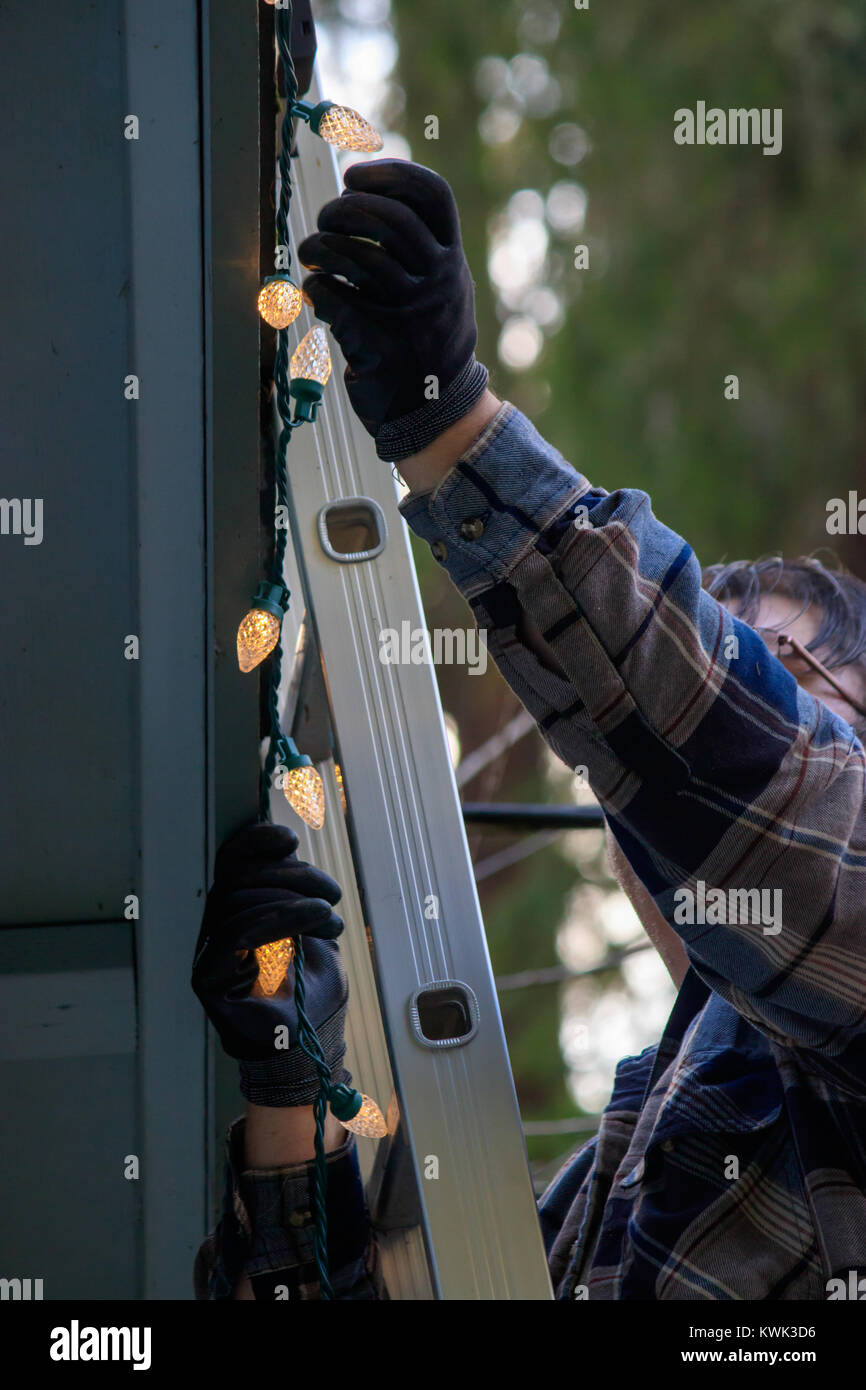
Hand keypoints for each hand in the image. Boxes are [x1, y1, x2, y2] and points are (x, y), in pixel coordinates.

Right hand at [191, 822, 349, 1106]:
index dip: (253, 842)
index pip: (228, 864)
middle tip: (331, 892)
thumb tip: (283, 846)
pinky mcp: (208, 980)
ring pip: (236, 901)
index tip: (287, 837)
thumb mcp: (309, 924)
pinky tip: (314, 921)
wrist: (310, 1045)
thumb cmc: (310, 988)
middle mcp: (213, 930)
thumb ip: (292, 887)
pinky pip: (237, 935)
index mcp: (233, 912)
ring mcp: (207, 955)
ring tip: (330, 915)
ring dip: (293, 898)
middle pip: (235, 878)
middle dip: (290, 874)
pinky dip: (280, 919)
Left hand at [298, 159, 488, 462]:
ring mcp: (412, 315)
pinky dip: (314, 290)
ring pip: (356, 257)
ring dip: (320, 247)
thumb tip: (362, 198)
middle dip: (344, 210)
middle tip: (325, 220)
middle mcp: (439, 283)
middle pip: (388, 219)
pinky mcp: (381, 344)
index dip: (389, 174)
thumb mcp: (442, 291)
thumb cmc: (427, 344)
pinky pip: (334, 298)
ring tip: (310, 254)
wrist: (437, 415)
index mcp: (453, 262)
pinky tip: (314, 294)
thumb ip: (418, 251)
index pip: (431, 195)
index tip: (353, 177)